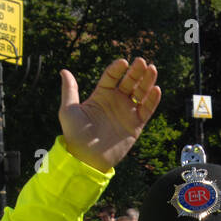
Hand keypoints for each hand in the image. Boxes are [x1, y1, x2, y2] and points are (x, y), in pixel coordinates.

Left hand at [59, 58, 160, 172]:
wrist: (87, 159)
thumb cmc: (75, 136)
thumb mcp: (69, 110)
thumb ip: (70, 90)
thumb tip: (64, 71)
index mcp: (101, 96)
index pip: (112, 77)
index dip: (117, 68)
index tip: (123, 62)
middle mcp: (115, 102)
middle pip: (129, 81)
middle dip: (136, 71)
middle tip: (141, 61)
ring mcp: (127, 112)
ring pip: (140, 93)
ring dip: (147, 81)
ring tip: (152, 69)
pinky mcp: (136, 125)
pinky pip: (147, 110)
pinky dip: (153, 100)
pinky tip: (156, 89)